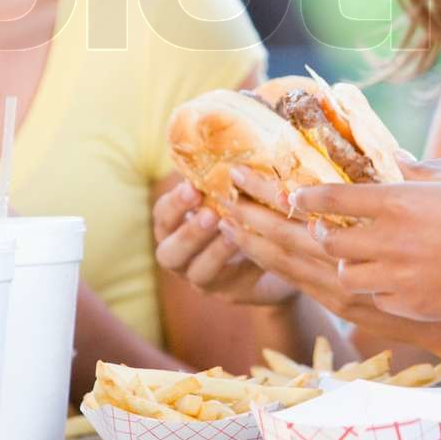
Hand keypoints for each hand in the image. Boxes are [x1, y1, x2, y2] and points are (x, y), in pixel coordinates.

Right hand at [152, 179, 297, 305]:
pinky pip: (232, 284)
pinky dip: (246, 266)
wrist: (278, 253)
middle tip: (209, 213)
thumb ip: (222, 180)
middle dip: (188, 232)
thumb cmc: (246, 212)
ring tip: (233, 231)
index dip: (174, 204)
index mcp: (176, 228)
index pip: (162, 217)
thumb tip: (224, 145)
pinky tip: (258, 249)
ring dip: (214, 250)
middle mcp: (182, 257)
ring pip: (198, 272)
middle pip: (169, 253)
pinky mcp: (231, 294)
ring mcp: (203, 280)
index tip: (192, 186)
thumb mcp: (231, 195)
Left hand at [290, 154, 440, 321]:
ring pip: (346, 277)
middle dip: (318, 232)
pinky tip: (384, 274)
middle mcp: (393, 243)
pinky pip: (376, 299)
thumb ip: (422, 168)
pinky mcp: (417, 308)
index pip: (333, 198)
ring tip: (351, 252)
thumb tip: (397, 161)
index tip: (297, 195)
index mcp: (402, 201)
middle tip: (320, 224)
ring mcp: (403, 280)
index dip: (308, 196)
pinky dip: (372, 286)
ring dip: (343, 263)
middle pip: (328, 242)